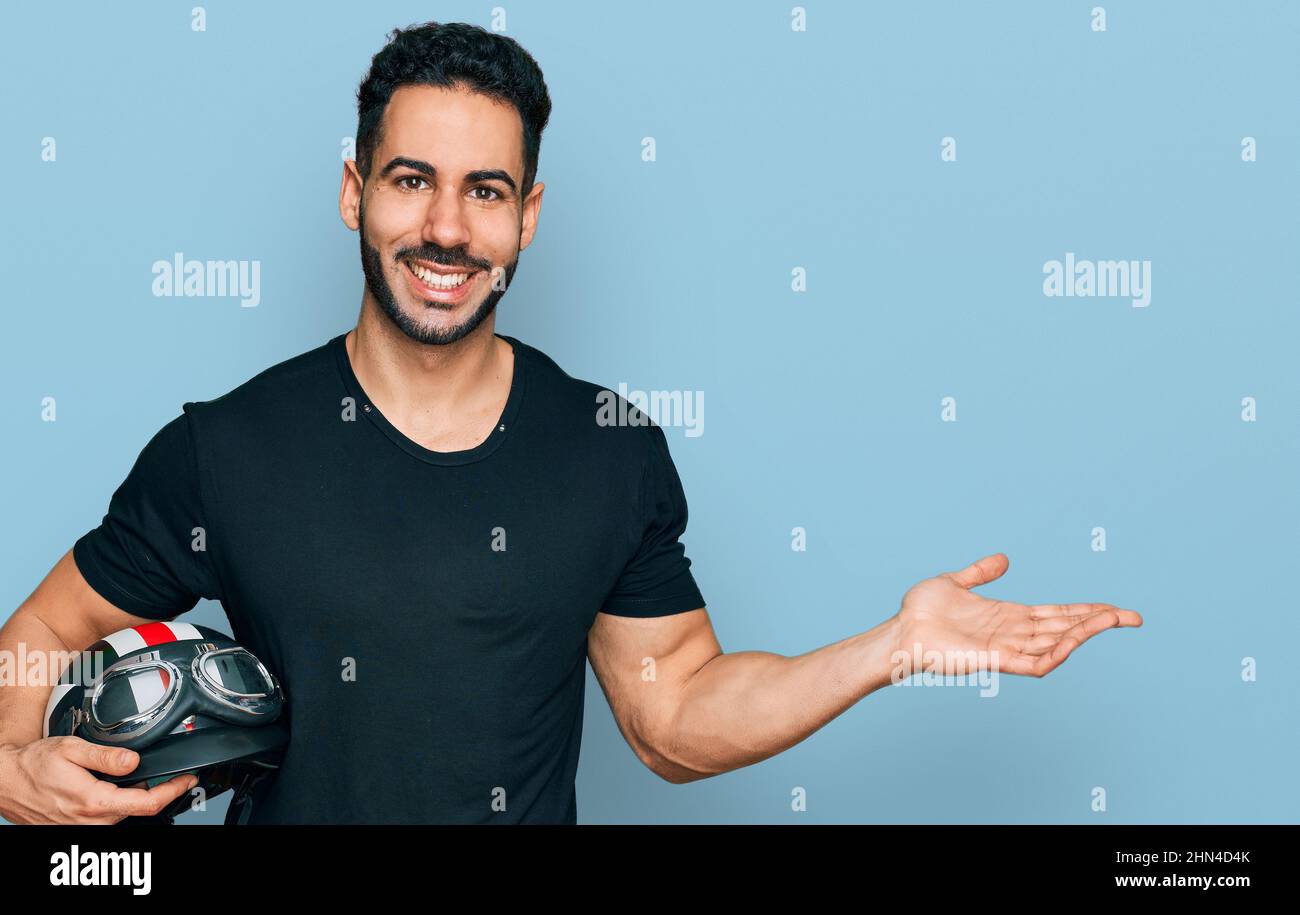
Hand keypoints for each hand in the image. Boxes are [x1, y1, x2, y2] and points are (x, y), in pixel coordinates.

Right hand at [0, 736, 197, 823]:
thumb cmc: (33, 764)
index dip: (173, 791)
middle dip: (155, 791)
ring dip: (134, 798)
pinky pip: (105, 819)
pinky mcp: (76, 828)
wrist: (5, 781)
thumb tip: (135, 761)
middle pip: (138, 810)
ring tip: (135, 778)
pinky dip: (115, 804)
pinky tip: (109, 789)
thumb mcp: (72, 749)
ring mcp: (82, 827)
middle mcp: (90, 820)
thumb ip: (107, 756)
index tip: (187, 780)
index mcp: (94, 801)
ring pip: (122, 815)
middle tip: (165, 773)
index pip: (147, 803)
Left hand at [890, 553, 1142, 677]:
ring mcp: (1006, 648)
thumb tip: (1004, 559)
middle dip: (1099, 622)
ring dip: (1085, 633)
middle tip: (1133, 616)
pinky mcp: (995, 661)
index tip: (1115, 609)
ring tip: (1113, 619)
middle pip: (1066, 628)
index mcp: (1008, 616)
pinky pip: (1034, 662)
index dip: (1086, 611)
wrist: (898, 632)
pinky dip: (1057, 653)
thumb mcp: (954, 582)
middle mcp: (1013, 633)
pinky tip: (1075, 640)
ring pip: (1057, 644)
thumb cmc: (920, 612)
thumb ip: (980, 572)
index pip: (1057, 614)